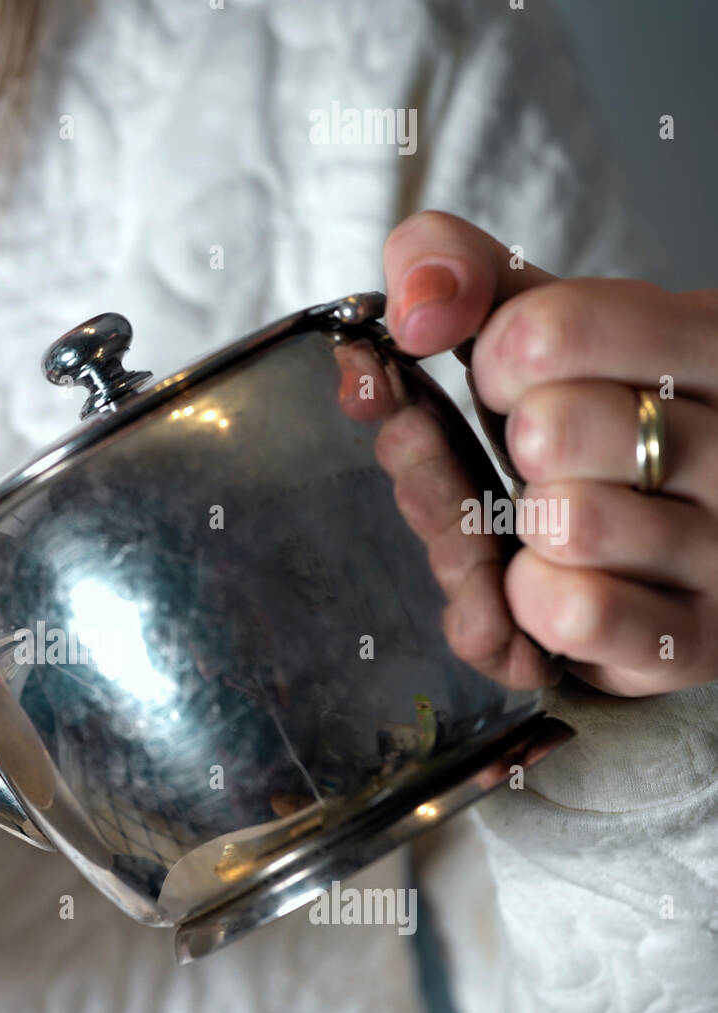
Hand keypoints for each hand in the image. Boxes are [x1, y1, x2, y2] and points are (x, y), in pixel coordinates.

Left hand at [382, 210, 717, 695]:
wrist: (672, 556)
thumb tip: (417, 301)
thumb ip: (474, 281)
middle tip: (540, 457)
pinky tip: (552, 582)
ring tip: (550, 521)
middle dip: (510, 447)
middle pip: (548, 430)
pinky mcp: (692, 639)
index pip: (550, 329)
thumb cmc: (602, 428)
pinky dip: (530, 600)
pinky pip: (574, 610)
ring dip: (519, 529)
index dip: (494, 358)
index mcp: (712, 346)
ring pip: (565, 524)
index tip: (509, 373)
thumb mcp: (554, 331)